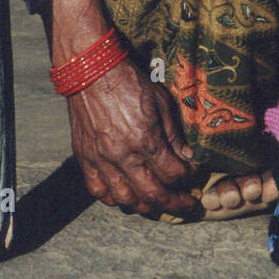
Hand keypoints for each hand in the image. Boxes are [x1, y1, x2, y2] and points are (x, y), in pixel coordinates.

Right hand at [67, 56, 197, 216]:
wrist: (92, 71)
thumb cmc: (130, 82)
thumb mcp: (161, 102)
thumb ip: (173, 134)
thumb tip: (186, 157)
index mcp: (145, 139)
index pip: (173, 173)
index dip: (187, 177)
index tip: (193, 175)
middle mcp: (123, 155)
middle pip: (152, 194)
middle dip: (173, 203)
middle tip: (185, 203)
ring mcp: (101, 160)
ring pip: (125, 199)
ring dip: (145, 206)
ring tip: (157, 203)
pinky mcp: (85, 159)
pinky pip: (99, 191)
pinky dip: (114, 199)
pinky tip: (126, 196)